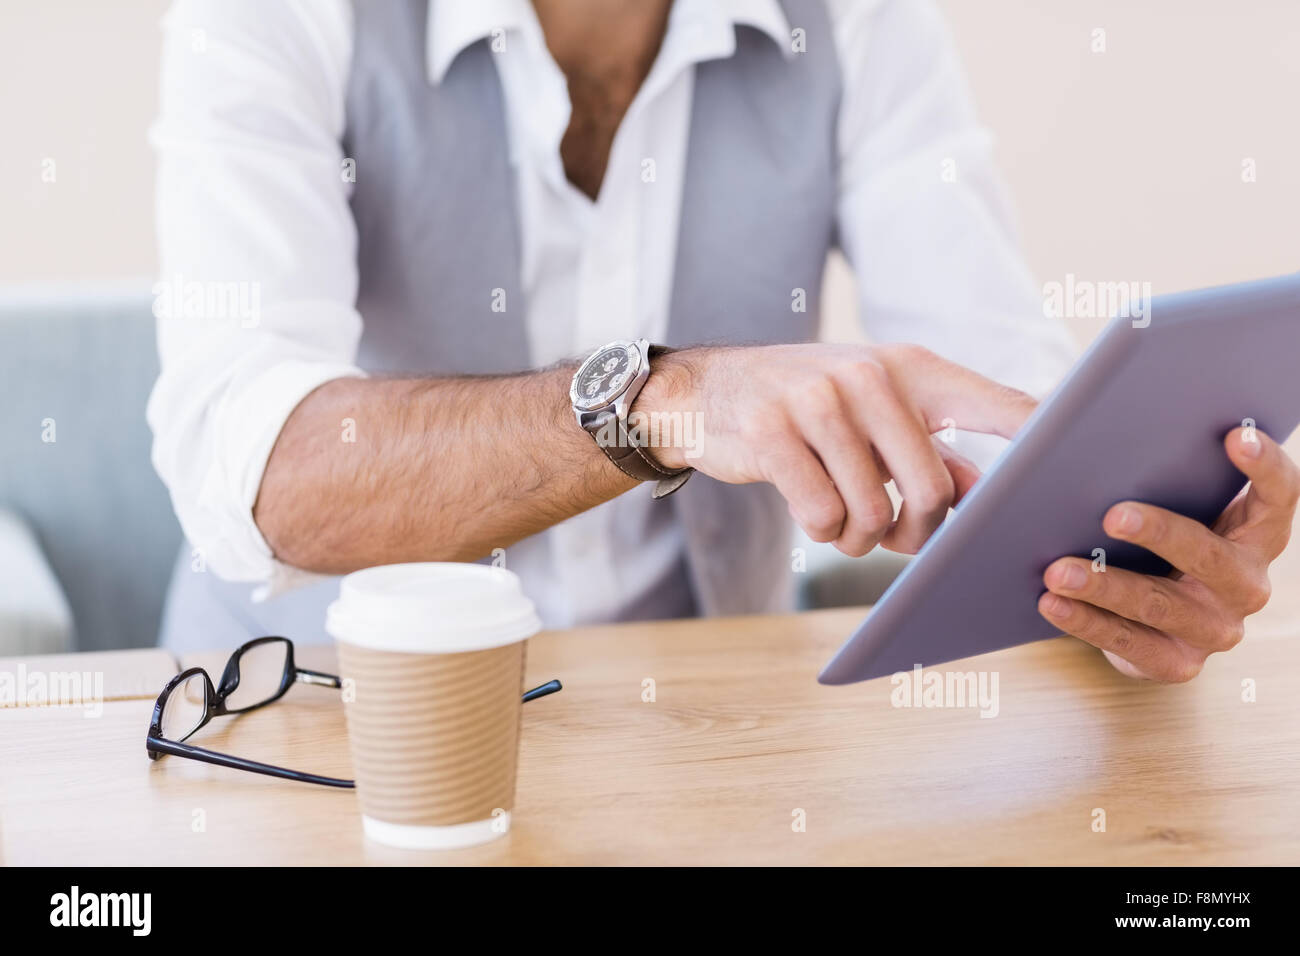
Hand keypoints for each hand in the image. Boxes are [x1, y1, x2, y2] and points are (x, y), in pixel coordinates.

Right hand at [638, 343, 1036, 555]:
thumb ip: (931, 450)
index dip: (1042, 442)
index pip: (998, 405)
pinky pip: (820, 516)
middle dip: (919, 533)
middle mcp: (872, 375)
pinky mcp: (773, 432)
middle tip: (899, 536)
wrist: (706, 390)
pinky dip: (820, 532)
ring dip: (861, 539)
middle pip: (934, 490)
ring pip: (874, 513)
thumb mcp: (871, 413)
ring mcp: (819, 400)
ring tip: (844, 524)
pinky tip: (810, 513)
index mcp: (912, 368)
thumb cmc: (805, 409)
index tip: (1079, 470)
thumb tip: (988, 497)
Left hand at [1038, 428, 1299, 681]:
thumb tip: (1082, 425)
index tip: (1233, 435)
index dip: (1263, 466)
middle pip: (1209, 554)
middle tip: (1112, 515)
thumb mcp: (1163, 501)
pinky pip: (1127, 642)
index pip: (1278, 495)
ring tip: (1058, 569)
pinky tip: (1051, 602)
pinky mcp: (1177, 663)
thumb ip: (1147, 467)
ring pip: (1159, 604)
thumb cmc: (1148, 539)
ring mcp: (1216, 628)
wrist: (1139, 617)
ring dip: (1105, 585)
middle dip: (1160, 533)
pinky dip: (1085, 621)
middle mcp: (1247, 583)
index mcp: (1256, 532)